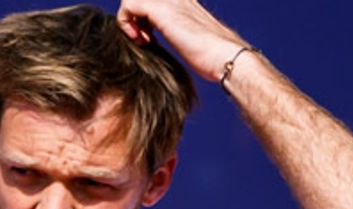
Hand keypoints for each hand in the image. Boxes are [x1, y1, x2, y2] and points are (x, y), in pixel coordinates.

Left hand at [115, 0, 248, 80]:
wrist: (225, 57)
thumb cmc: (211, 58)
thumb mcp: (188, 40)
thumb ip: (175, 33)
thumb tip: (156, 43)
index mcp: (183, 2)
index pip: (152, 3)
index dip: (143, 20)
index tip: (148, 40)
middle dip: (134, 20)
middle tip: (144, 41)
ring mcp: (170, 1)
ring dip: (129, 22)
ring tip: (143, 42)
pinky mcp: (162, 9)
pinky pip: (129, 5)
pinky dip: (127, 25)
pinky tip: (142, 42)